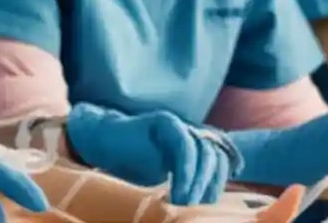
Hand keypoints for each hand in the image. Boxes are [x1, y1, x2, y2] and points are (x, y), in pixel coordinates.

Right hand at [66, 103, 239, 205]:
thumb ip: (188, 181)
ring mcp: (180, 125)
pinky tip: (176, 188)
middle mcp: (192, 133)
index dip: (218, 183)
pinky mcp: (165, 121)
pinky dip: (185, 170)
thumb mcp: (168, 178)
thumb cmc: (135, 165)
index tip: (207, 204)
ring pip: (204, 151)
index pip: (222, 162)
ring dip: (196, 181)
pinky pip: (184, 144)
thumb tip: (205, 204)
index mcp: (197, 145)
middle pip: (216, 156)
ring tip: (182, 201)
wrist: (104, 145)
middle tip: (193, 206)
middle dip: (209, 185)